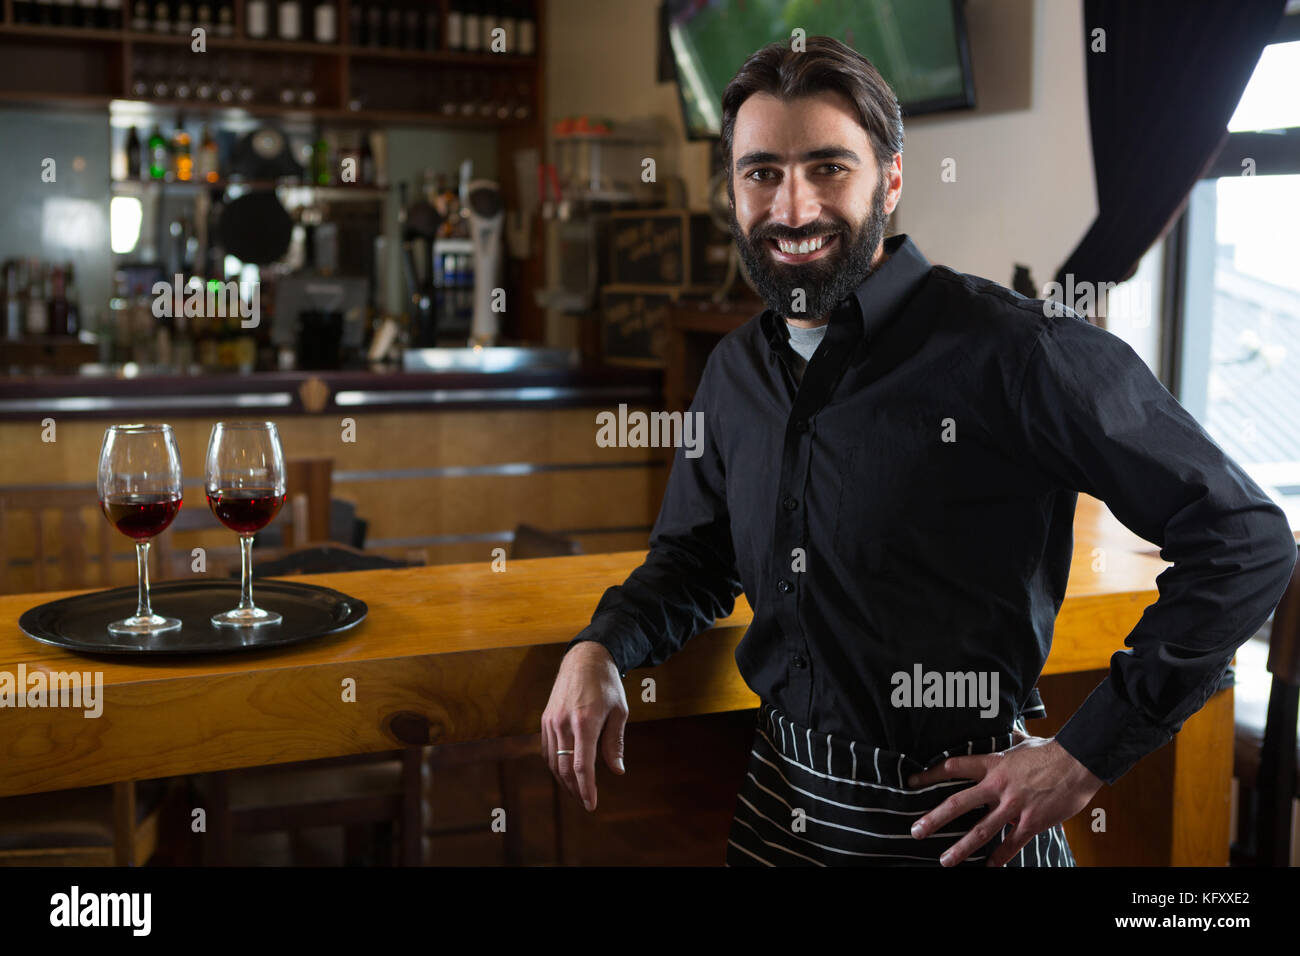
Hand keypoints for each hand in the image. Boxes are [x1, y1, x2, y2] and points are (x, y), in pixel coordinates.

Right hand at [541, 641, 627, 811]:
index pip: (582, 765)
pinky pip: (548, 750)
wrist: (585, 659)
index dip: (586, 788)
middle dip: (575, 789)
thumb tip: (617, 771)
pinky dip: (555, 765)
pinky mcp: (545, 719)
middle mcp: (564, 723)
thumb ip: (615, 742)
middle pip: (565, 768)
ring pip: (553, 761)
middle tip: (586, 802)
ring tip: (576, 791)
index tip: (591, 804)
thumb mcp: (620, 711)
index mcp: (585, 721)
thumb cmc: (607, 685)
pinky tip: (565, 772)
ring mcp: (551, 721)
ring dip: (564, 780)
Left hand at [906, 728, 1102, 866]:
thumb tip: (1003, 728)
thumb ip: (1008, 740)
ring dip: (961, 848)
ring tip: (945, 861)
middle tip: (915, 831)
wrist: (1080, 761)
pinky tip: (989, 868)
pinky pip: (1012, 844)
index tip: (911, 783)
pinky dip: (1000, 858)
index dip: (930, 775)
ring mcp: (1014, 805)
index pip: (953, 768)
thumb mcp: (1023, 742)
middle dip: (934, 819)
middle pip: (958, 803)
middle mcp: (998, 785)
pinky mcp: (1032, 821)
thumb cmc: (1052, 750)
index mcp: (993, 764)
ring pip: (981, 830)